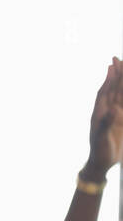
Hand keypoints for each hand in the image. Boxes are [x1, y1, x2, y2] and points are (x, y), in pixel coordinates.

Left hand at [84, 57, 122, 178]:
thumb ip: (107, 123)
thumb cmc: (100, 151)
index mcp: (99, 114)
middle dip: (115, 74)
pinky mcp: (121, 119)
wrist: (102, 163)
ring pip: (120, 93)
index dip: (108, 79)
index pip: (105, 92)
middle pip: (113, 89)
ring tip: (122, 65)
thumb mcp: (102, 138)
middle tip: (116, 57)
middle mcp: (107, 111)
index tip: (112, 65)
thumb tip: (113, 109)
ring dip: (121, 80)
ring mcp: (115, 114)